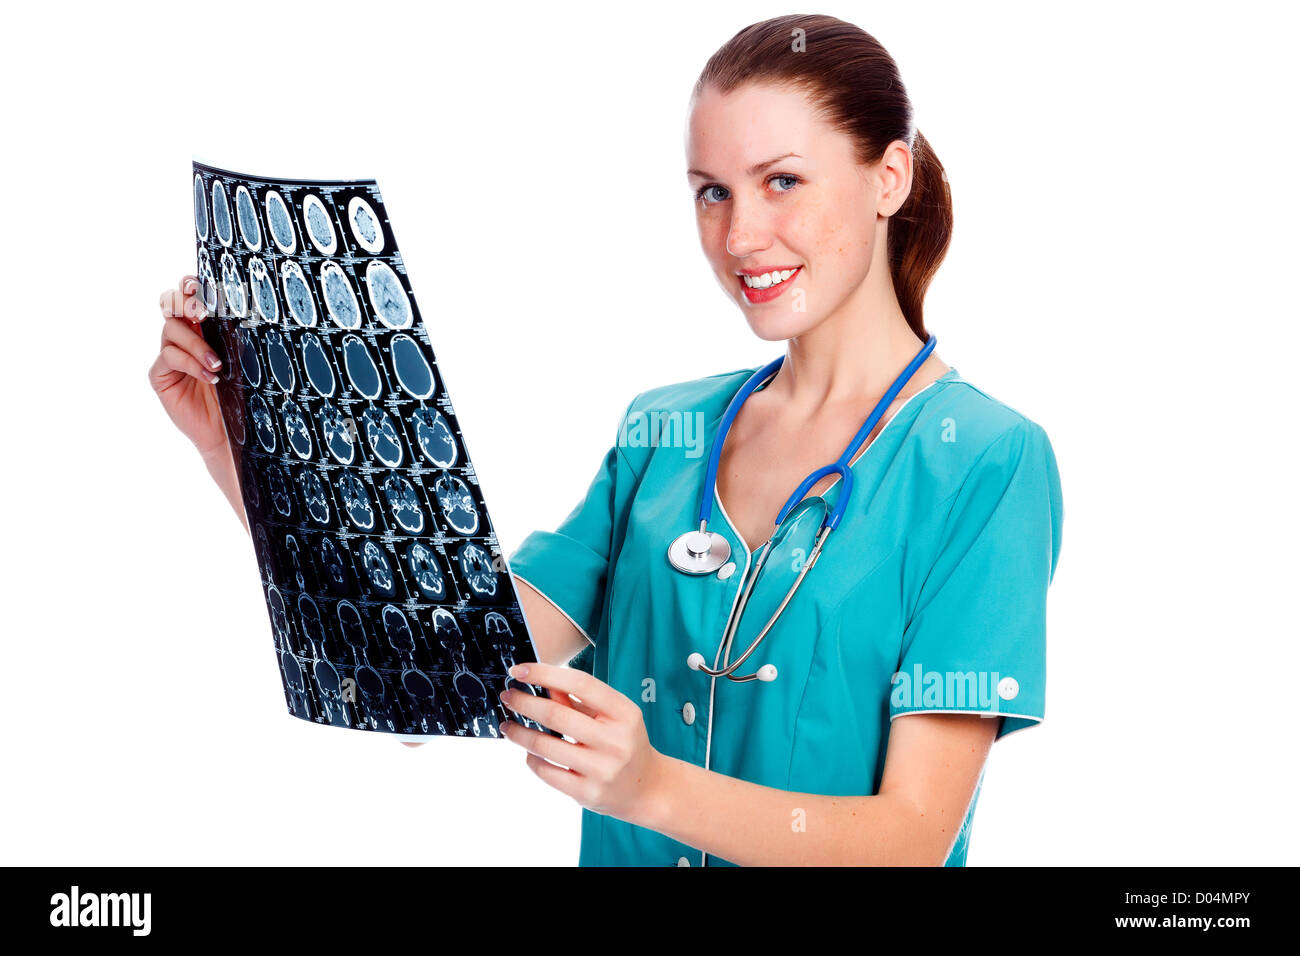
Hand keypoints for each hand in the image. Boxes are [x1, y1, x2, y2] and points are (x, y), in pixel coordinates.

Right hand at [149, 275, 228, 458]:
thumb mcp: (240, 360)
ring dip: (196, 343)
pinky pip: (168, 357)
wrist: (230, 431)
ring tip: (217, 363)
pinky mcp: (161, 375)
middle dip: (185, 303)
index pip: (190, 297)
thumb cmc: (239, 394)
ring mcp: (170, 355)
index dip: (190, 286)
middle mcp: (184, 337)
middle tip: (202, 313)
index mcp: (204, 328)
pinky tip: (209, 374)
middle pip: (173, 305)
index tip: (197, 284)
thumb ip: (231, 335)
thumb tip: (238, 309)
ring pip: (171, 330)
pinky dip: (190, 363)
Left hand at [499, 662, 667, 823]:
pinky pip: (546, 772)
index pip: (580, 684)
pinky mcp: (587, 793)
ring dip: (519, 733)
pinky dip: (532, 758)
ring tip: (508, 726)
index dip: (545, 674)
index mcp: (624, 713)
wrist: (646, 787)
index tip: (520, 670)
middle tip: (508, 696)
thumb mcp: (613, 715)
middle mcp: (615, 741)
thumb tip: (540, 683)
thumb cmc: (624, 742)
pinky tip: (528, 751)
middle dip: (524, 703)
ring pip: (545, 746)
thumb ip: (580, 700)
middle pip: (556, 715)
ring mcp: (601, 770)